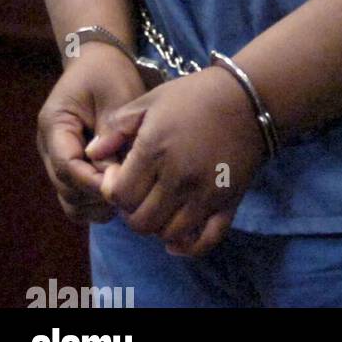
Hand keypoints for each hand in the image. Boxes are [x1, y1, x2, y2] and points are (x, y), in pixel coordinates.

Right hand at [36, 43, 146, 224]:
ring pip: (69, 200)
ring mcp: (58, 160)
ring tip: (125, 196)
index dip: (92, 180)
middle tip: (128, 192)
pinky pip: (78, 197)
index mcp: (54, 126)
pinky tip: (120, 194)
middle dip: (96, 194)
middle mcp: (50, 148)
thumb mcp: (115, 96)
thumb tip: (114, 172)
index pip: (66, 165)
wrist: (100, 62)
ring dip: (95, 204)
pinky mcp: (73, 167)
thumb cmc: (109, 74)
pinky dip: (96, 202)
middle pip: (65, 188)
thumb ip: (112, 133)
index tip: (121, 183)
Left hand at [85, 65, 267, 257]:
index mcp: (155, 151)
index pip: (119, 195)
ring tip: (160, 206)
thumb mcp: (151, 101)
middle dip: (133, 211)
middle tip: (140, 193)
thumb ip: (116, 128)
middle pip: (141, 221)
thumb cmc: (195, 95)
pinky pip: (206, 239)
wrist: (250, 95)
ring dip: (158, 226)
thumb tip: (91, 154)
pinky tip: (178, 239)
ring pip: (168, 234)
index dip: (113, 190)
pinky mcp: (228, 201)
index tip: (121, 175)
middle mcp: (179, 177)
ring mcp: (205, 193)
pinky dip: (189, 246)